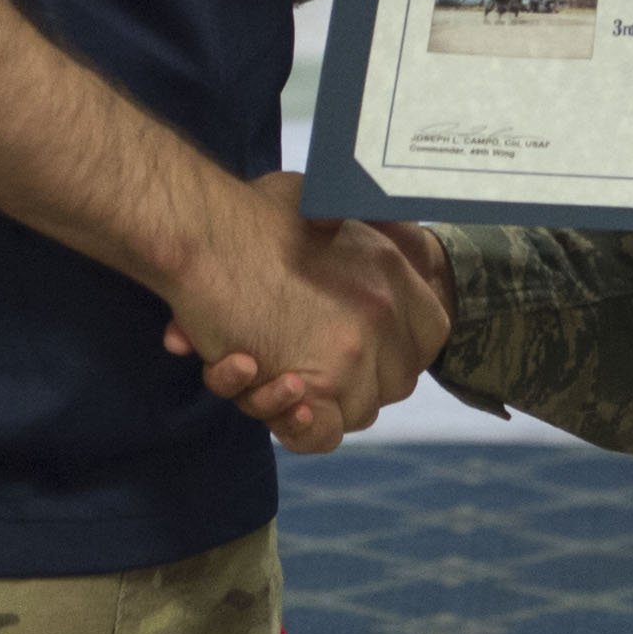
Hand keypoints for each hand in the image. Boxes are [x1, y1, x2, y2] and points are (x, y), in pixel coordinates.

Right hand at [159, 176, 446, 449]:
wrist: (202, 233)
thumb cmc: (249, 215)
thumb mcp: (319, 200)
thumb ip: (348, 222)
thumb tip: (347, 233)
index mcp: (393, 269)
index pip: (430, 334)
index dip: (400, 348)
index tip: (366, 346)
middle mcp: (383, 313)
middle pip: (395, 379)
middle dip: (357, 380)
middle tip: (308, 365)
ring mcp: (351, 354)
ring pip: (355, 409)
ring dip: (316, 401)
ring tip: (267, 370)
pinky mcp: (310, 387)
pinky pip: (322, 433)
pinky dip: (300, 427)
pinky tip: (281, 394)